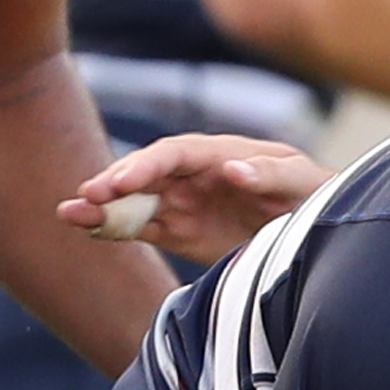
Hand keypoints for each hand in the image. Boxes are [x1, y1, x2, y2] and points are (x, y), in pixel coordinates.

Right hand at [61, 132, 325, 261]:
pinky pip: (142, 228)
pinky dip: (115, 230)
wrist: (321, 235)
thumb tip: (231, 168)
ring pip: (136, 201)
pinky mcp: (181, 232)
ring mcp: (185, 202)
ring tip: (67, 214)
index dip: (148, 165)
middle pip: (147, 173)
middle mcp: (196, 174)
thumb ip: (269, 174)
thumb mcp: (303, 183)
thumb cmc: (315, 197)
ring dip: (103, 206)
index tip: (123, 181)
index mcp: (222, 153)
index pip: (176, 154)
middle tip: (86, 197)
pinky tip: (86, 231)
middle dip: (116, 183)